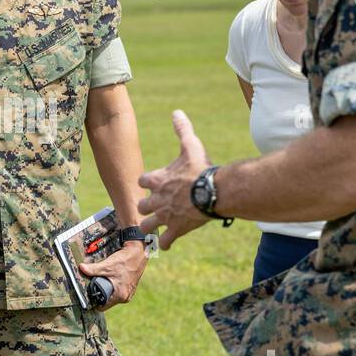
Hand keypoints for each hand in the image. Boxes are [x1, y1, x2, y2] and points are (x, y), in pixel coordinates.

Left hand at [77, 241, 147, 308]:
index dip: (93, 302)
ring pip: (112, 296)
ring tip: (100, 282)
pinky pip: (117, 291)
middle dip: (99, 295)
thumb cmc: (125, 261)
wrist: (138, 254)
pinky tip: (109, 279)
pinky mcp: (129, 288)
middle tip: (91, 287)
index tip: (87, 295)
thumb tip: (81, 268)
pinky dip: (112, 287)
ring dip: (106, 290)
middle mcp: (126, 297)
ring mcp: (129, 293)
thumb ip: (93, 269)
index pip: (102, 306)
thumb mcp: (107, 265)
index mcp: (120, 295)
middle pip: (107, 302)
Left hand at [138, 109, 212, 250]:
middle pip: (142, 205)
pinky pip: (165, 241)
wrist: (213, 192)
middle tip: (154, 206)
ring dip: (150, 225)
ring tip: (155, 225)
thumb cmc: (201, 169)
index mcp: (158, 180)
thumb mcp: (191, 145)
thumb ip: (182, 130)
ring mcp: (165, 216)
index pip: (142, 181)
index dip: (147, 182)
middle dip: (146, 206)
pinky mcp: (176, 229)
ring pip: (147, 225)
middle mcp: (157, 199)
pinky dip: (166, 242)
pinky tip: (168, 242)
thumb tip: (176, 112)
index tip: (153, 183)